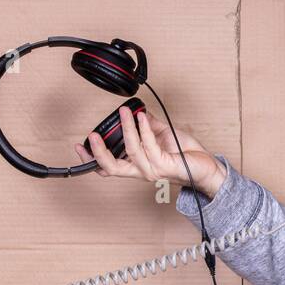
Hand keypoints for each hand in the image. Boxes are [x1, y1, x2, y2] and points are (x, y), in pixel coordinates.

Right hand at [75, 106, 225, 196]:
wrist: (205, 165)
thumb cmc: (184, 153)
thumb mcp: (160, 134)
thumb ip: (147, 125)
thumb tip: (137, 112)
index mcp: (136, 166)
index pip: (108, 167)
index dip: (91, 159)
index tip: (80, 146)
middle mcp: (141, 171)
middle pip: (111, 168)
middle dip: (99, 152)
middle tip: (93, 135)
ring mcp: (152, 171)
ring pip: (131, 151)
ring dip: (126, 129)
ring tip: (125, 112)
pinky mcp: (164, 166)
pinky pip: (149, 146)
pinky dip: (144, 129)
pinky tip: (143, 118)